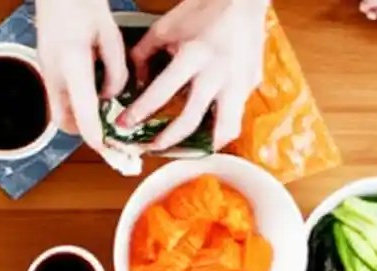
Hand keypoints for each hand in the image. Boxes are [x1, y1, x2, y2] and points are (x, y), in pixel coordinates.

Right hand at [35, 0, 128, 156]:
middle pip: (64, 122)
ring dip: (80, 119)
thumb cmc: (82, 3)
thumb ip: (115, 71)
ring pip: (60, 112)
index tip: (109, 151)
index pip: (84, 112)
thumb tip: (112, 95)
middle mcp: (53, 73)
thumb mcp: (110, 35)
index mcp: (72, 64)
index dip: (96, 137)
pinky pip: (59, 97)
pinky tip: (93, 96)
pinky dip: (75, 104)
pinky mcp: (46, 69)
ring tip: (104, 117)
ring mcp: (46, 72)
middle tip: (109, 136)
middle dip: (85, 133)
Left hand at [115, 0, 266, 150]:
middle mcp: (218, 73)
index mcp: (194, 55)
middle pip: (190, 120)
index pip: (161, 93)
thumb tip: (134, 84)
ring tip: (183, 150)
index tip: (124, 124)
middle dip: (166, 141)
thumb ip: (144, 56)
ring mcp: (239, 81)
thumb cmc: (204, 9)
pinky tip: (204, 128)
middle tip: (150, 146)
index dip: (139, 113)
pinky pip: (236, 113)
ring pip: (225, 128)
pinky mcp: (252, 84)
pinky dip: (219, 126)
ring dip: (202, 145)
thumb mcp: (165, 28)